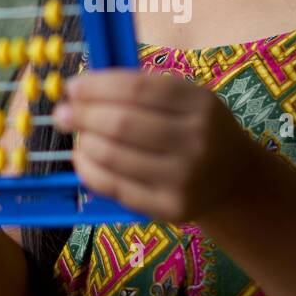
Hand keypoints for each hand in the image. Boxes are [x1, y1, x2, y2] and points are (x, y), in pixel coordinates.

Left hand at [51, 67, 260, 224]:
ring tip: (76, 135)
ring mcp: (183, 179)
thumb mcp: (189, 99)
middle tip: (61, 113)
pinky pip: (115, 188)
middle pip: (122, 124)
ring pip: (113, 157)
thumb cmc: (199, 128)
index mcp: (200, 104)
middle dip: (82, 115)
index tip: (72, 87)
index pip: (137, 89)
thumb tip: (83, 88)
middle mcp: (195, 141)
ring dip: (83, 142)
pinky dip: (89, 171)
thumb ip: (145, 90)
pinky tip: (83, 158)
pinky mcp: (169, 208)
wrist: (235, 178)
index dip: (97, 86)